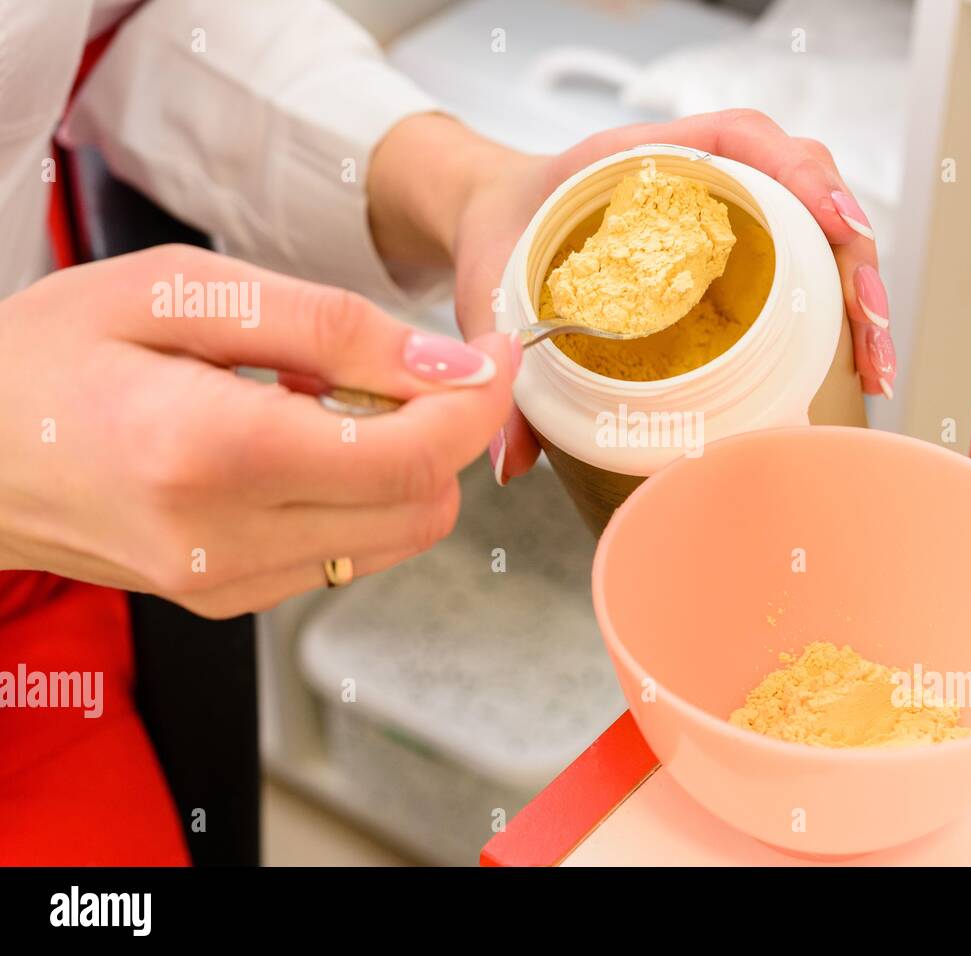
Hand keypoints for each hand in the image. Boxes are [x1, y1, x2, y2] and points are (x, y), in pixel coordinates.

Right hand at [0, 245, 517, 617]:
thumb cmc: (48, 355)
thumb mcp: (179, 292)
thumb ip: (329, 327)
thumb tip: (451, 367)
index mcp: (212, 452)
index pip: (414, 454)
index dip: (477, 400)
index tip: (491, 351)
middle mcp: (226, 541)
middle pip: (424, 504)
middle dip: (442, 429)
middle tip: (392, 363)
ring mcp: (228, 584)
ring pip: (400, 535)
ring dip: (400, 463)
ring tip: (322, 403)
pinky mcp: (229, 598)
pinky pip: (349, 550)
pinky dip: (356, 495)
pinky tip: (294, 447)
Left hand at [370, 110, 892, 483]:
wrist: (497, 217)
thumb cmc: (504, 233)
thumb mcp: (493, 286)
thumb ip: (498, 354)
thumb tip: (511, 460)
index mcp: (644, 155)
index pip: (743, 138)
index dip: (800, 175)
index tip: (836, 223)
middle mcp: (698, 175)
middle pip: (805, 188)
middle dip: (853, 256)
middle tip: (869, 329)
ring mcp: (725, 211)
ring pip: (817, 228)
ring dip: (858, 288)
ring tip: (873, 361)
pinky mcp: (735, 249)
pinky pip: (801, 259)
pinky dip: (835, 305)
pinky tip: (853, 361)